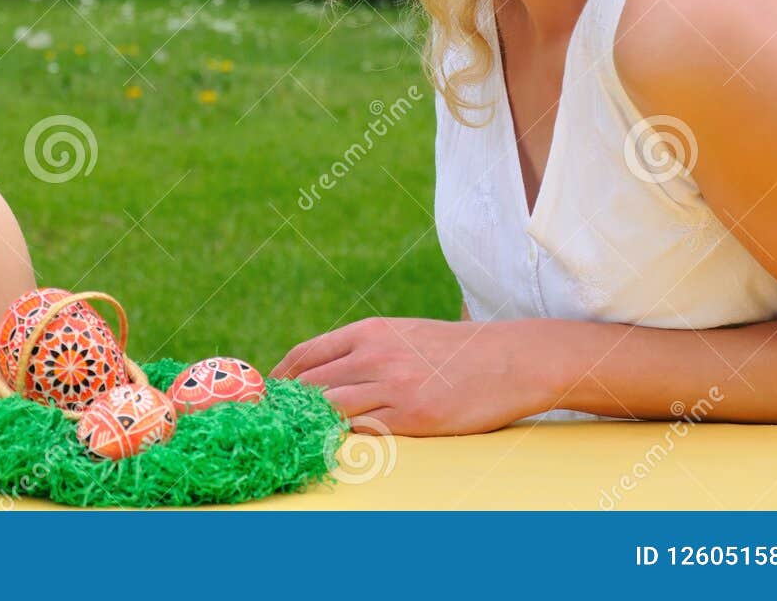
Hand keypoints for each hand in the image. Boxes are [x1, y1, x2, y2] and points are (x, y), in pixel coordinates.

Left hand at [270, 316, 554, 435]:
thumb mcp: (402, 334)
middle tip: (272, 424)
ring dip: (309, 424)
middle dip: (285, 406)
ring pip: (329, 408)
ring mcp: (393, 386)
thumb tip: (323, 371)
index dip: (280, 378)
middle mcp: (374, 354)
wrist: (508, 359)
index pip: (305, 355)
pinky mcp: (413, 416)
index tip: (268, 397)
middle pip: (309, 383)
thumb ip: (364, 349)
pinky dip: (344, 437)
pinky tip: (335, 445)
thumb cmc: (454, 351)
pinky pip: (363, 429)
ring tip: (295, 439)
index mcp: (370, 331)